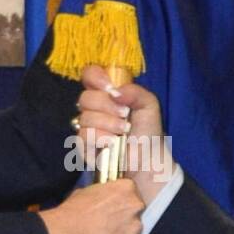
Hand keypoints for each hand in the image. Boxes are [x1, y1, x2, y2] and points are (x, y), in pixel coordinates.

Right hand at [38, 179, 143, 233]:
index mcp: (127, 189)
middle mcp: (135, 207)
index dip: (121, 204)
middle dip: (125, 221)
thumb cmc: (72, 212)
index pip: (132, 195)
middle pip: (136, 215)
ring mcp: (134, 231)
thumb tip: (104, 200)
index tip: (114, 210)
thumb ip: (104, 195)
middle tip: (108, 226)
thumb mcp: (88, 191)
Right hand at [78, 66, 171, 205]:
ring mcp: (87, 126)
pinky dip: (102, 138)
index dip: (95, 77)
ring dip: (108, 124)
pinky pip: (84, 136)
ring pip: (85, 117)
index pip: (89, 74)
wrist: (149, 158)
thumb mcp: (149, 104)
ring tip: (124, 130)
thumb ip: (135, 91)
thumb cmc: (148, 130)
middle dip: (107, 106)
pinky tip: (113, 143)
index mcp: (107, 93)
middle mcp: (94, 107)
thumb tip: (114, 91)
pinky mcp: (84, 145)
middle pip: (85, 97)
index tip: (109, 87)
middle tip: (125, 114)